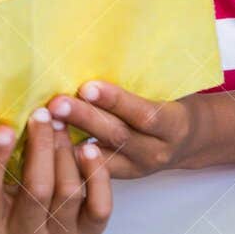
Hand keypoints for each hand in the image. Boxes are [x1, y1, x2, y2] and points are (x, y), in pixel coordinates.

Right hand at [0, 107, 111, 233]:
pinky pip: (99, 207)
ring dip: (66, 152)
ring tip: (61, 125)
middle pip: (36, 190)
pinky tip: (88, 149)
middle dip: (41, 146)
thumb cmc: (6, 187)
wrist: (32, 215)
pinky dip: (97, 175)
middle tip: (42, 115)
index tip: (4, 128)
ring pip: (68, 192)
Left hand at [47, 81, 202, 178]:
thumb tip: (93, 54)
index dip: (115, 101)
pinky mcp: (120, 179)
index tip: (87, 86)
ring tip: (47, 124)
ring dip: (71, 140)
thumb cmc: (168, 106)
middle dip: (85, 118)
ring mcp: (137, 169)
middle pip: (118, 135)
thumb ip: (137, 83)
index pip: (144, 114)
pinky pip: (93, 174)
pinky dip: (70, 160)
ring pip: (102, 157)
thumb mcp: (163, 93)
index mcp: (172, 126)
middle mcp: (155, 151)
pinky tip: (49, 147)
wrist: (187, 142)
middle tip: (56, 103)